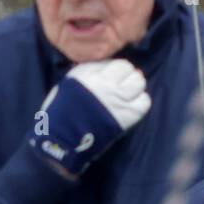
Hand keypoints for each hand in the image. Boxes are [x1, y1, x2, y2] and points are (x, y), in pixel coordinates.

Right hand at [31, 59, 150, 177]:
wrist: (61, 141)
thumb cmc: (59, 114)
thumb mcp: (67, 85)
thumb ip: (85, 75)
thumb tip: (103, 70)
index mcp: (86, 72)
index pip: (112, 62)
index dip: (114, 70)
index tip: (112, 78)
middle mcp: (103, 81)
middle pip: (127, 68)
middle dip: (126, 76)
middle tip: (123, 86)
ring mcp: (116, 98)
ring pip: (139, 82)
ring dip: (136, 88)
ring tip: (129, 96)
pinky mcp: (126, 115)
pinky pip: (144, 102)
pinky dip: (141, 103)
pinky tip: (132, 108)